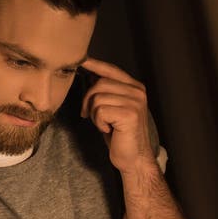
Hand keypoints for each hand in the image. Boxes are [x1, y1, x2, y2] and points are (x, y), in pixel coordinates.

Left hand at [81, 58, 154, 173]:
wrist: (133, 158)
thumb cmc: (119, 135)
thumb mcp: (112, 109)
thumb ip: (105, 92)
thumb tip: (88, 76)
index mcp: (134, 87)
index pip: (111, 70)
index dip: (95, 64)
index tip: (81, 60)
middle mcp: (137, 91)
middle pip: (100, 83)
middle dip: (88, 100)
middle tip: (90, 116)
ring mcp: (135, 101)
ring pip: (98, 97)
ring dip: (94, 114)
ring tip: (104, 124)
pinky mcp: (130, 113)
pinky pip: (101, 111)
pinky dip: (99, 122)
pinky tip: (108, 130)